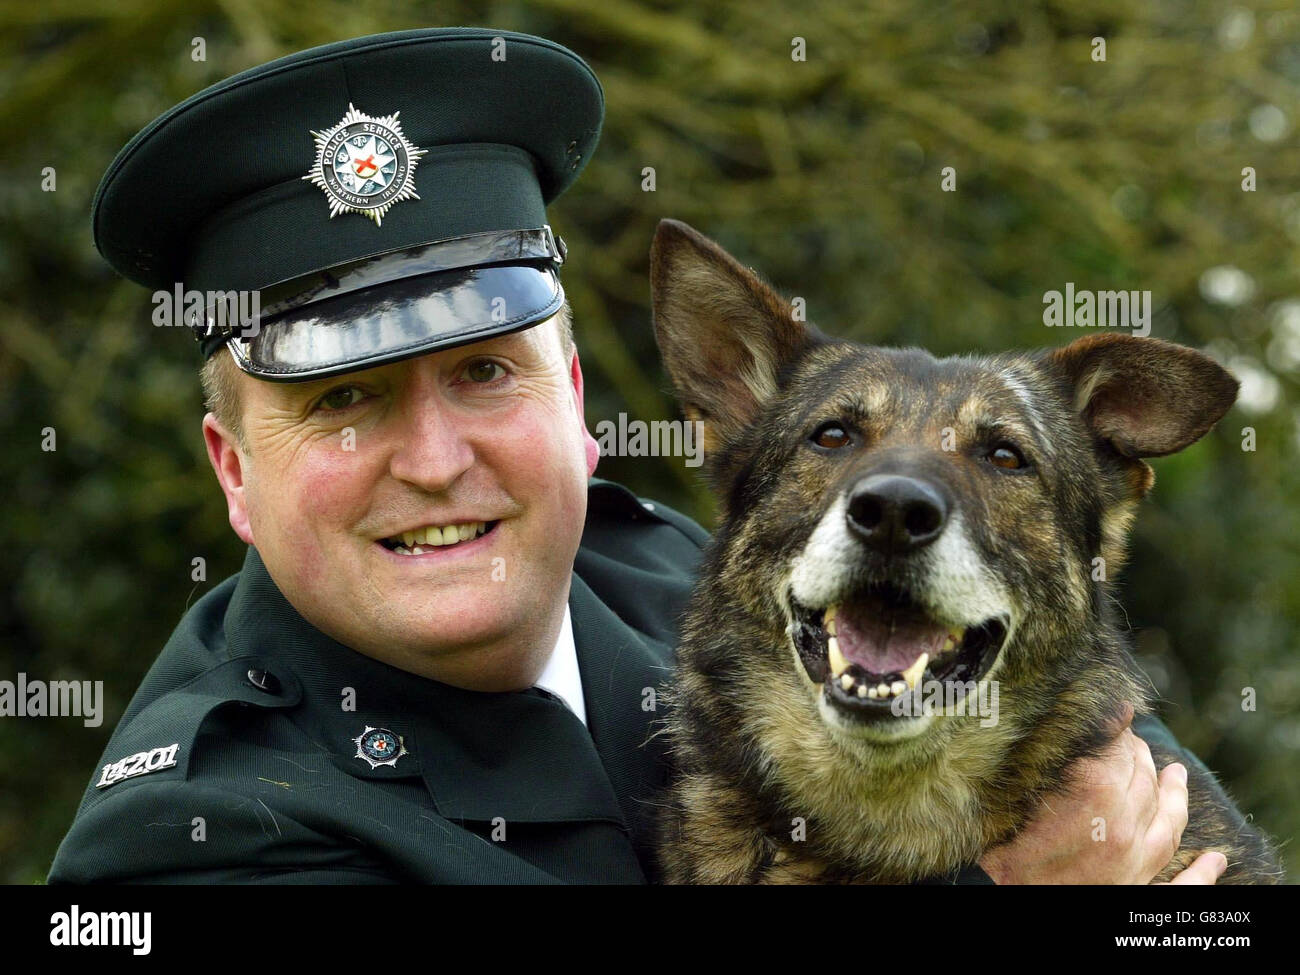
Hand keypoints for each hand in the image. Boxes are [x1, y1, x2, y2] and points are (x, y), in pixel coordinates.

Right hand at [979, 705, 1223, 883]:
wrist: (999, 895)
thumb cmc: (1001, 844)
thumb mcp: (1019, 789)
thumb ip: (1052, 756)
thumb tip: (1082, 725)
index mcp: (1095, 792)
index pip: (1118, 746)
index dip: (1115, 726)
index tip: (1114, 714)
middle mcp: (1124, 826)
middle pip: (1144, 778)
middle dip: (1139, 754)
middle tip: (1131, 739)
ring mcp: (1135, 863)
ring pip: (1168, 821)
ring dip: (1176, 794)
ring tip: (1178, 775)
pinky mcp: (1134, 892)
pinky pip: (1182, 887)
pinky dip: (1203, 876)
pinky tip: (1217, 863)